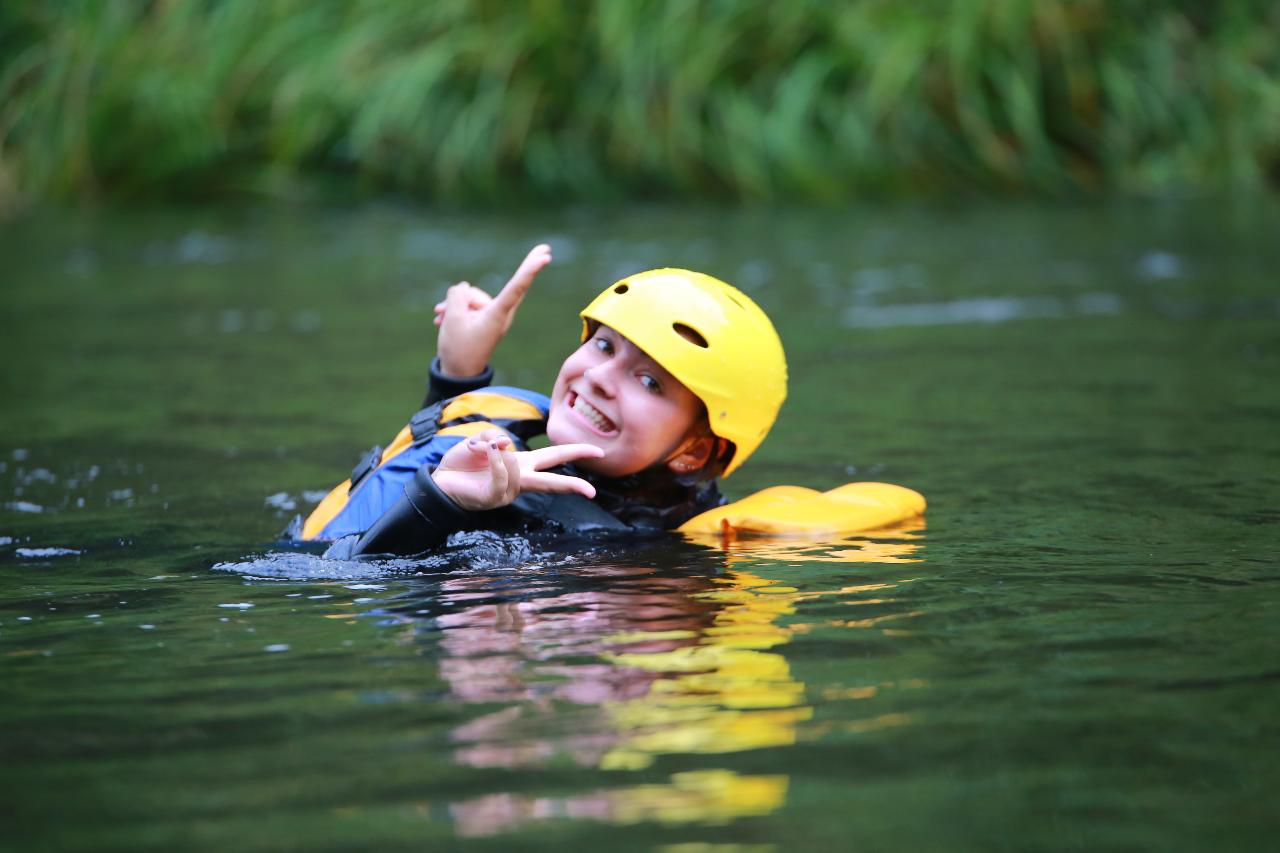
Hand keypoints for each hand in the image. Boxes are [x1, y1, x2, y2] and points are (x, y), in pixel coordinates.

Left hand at [431, 428, 603, 511]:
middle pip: (551, 481)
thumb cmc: (464, 463)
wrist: (440, 481)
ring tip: (478, 450)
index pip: (555, 457)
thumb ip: (496, 439)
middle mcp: (521, 479)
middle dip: (571, 485)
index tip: (600, 453)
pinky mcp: (494, 497)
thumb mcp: (482, 441)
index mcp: (523, 465)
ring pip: (514, 463)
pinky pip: (502, 474)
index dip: (577, 452)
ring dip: (494, 448)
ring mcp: (508, 491)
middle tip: (591, 492)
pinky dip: (492, 458)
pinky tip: (481, 453)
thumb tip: (503, 447)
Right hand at [435, 244, 551, 375]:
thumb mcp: (452, 318)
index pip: (516, 287)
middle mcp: (500, 313)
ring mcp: (492, 315)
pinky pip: (469, 303)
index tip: (545, 256)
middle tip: (546, 248)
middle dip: (519, 270)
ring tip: (442, 320)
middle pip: (504, 287)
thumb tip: (464, 288)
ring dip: (456, 305)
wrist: (456, 373)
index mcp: (497, 314)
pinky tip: (441, 320)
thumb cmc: (458, 348)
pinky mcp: (483, 317)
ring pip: (473, 295)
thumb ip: (458, 296)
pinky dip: (456, 310)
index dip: (529, 270)